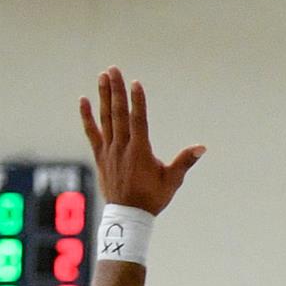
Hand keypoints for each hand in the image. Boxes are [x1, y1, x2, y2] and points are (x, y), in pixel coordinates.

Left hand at [78, 68, 204, 213]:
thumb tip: (201, 147)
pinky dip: (87, 116)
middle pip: (119, 113)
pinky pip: (92, 132)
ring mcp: (109, 150)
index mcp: (140, 151)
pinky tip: (84, 100)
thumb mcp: (172, 180)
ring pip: (105, 118)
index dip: (137, 101)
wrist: (127, 216)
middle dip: (117, 90)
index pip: (138, 120)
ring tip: (103, 77)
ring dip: (104, 96)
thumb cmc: (152, 198)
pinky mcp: (100, 155)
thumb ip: (184, 161)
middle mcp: (122, 147)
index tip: (135, 83)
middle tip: (114, 69)